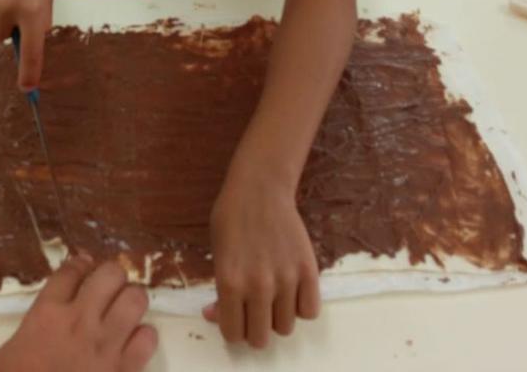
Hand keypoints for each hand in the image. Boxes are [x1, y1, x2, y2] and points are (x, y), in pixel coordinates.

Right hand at [0, 255, 157, 371]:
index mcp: (47, 314)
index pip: (70, 271)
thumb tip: (50, 314)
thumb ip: (36, 323)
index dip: (80, 264)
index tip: (85, 266)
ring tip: (124, 311)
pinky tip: (132, 343)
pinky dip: (143, 337)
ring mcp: (105, 344)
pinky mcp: (124, 369)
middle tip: (108, 290)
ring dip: (131, 302)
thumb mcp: (13, 349)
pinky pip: (148, 337)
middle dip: (111, 277)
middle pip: (110, 274)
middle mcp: (80, 320)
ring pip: (135, 299)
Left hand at [204, 171, 320, 348]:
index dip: (232, 329)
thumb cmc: (231, 218)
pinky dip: (300, 307)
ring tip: (272, 297)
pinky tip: (291, 292)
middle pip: (260, 338)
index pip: (233, 333)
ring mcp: (286, 279)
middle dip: (254, 329)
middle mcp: (259, 286)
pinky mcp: (308, 271)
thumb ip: (219, 290)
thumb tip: (216, 315)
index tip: (234, 318)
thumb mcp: (217, 254)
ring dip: (277, 318)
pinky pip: (310, 311)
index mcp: (229, 282)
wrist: (260, 189)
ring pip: (285, 327)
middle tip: (253, 312)